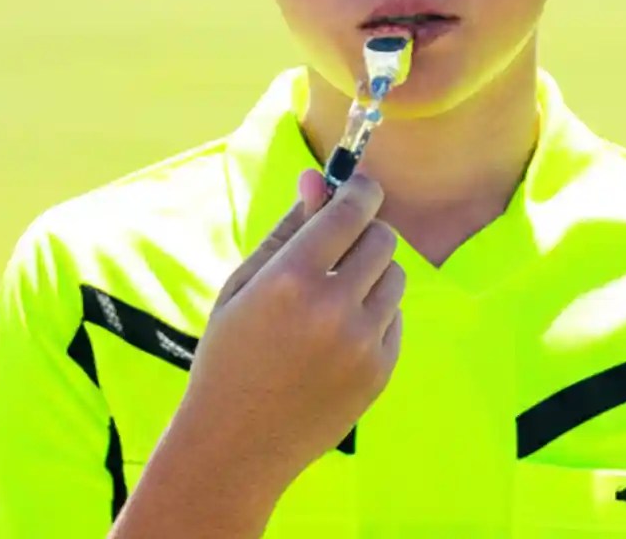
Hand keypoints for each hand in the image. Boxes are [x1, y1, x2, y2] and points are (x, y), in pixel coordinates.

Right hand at [182, 170, 404, 482]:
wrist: (235, 445)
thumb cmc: (230, 355)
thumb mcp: (244, 286)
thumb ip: (287, 229)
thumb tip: (319, 179)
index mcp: (291, 280)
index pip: (351, 211)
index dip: (361, 191)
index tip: (360, 189)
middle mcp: (333, 308)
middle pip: (383, 239)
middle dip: (365, 233)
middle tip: (340, 246)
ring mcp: (362, 344)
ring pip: (395, 277)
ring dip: (372, 274)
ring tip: (333, 298)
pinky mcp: (380, 371)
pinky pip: (395, 318)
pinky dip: (375, 315)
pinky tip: (337, 337)